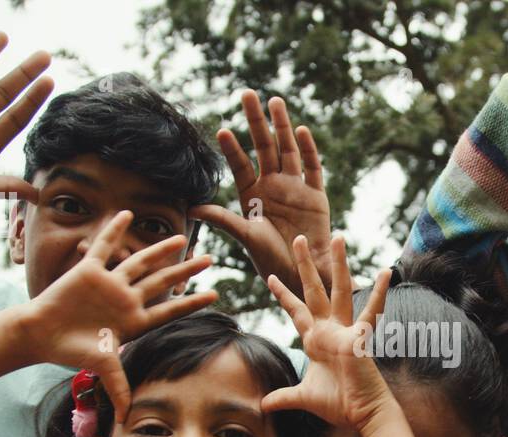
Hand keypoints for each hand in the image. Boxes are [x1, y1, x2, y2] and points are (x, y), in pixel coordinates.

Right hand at [18, 211, 217, 419]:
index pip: (169, 310)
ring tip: (183, 238)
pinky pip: (104, 246)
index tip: (215, 295)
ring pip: (140, 262)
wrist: (40, 335)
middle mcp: (126, 299)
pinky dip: (115, 230)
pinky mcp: (89, 271)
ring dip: (160, 250)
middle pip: (162, 282)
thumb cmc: (70, 351)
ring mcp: (109, 283)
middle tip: (210, 259)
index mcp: (133, 320)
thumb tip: (127, 418)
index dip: (191, 302)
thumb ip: (118, 386)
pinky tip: (128, 214)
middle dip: (186, 271)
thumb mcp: (100, 366)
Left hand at [191, 91, 332, 297]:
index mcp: (253, 195)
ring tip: (273, 101)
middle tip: (247, 94)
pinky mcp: (316, 196)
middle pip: (264, 147)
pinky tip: (301, 130)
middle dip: (256, 121)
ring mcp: (295, 188)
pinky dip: (309, 150)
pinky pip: (313, 168)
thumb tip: (191, 209)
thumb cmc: (271, 259)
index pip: (241, 166)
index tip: (222, 129)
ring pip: (288, 150)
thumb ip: (222, 220)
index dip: (233, 149)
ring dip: (281, 126)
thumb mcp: (245, 237)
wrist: (302, 272)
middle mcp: (273, 186)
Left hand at [261, 235, 392, 432]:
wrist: (362, 413)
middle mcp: (330, 329)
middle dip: (305, 265)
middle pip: (314, 290)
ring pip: (340, 290)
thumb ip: (283, 396)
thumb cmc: (338, 403)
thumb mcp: (303, 396)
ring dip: (339, 264)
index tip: (269, 277)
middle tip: (298, 238)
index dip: (283, 295)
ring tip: (339, 237)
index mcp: (316, 339)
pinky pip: (371, 312)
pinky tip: (385, 273)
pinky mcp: (359, 337)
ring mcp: (345, 330)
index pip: (296, 311)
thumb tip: (263, 404)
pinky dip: (379, 293)